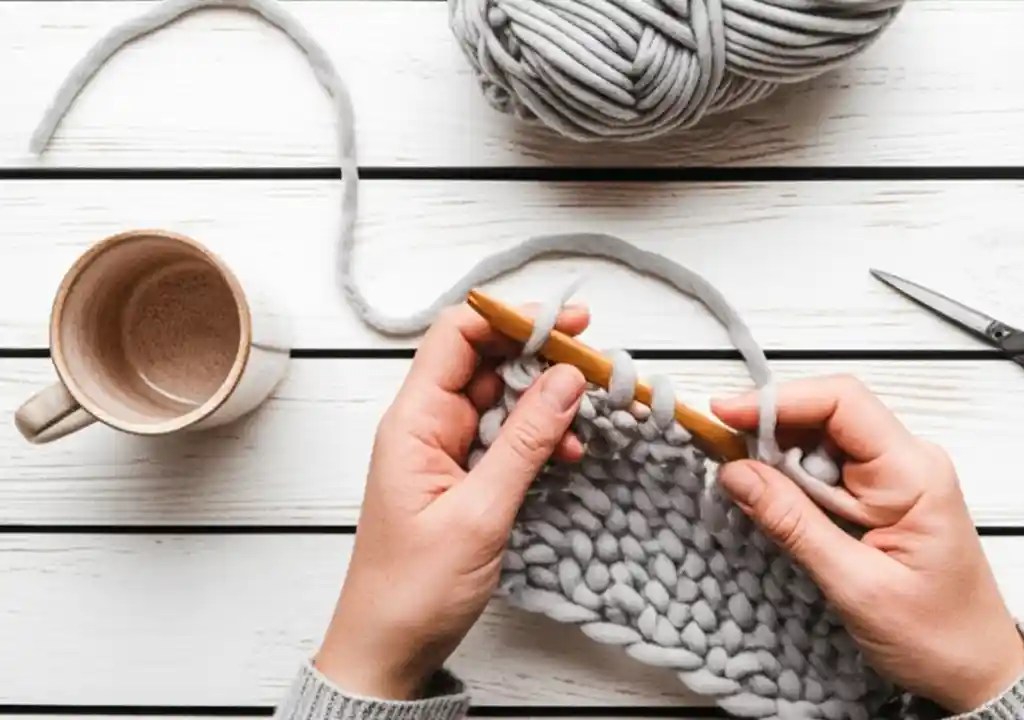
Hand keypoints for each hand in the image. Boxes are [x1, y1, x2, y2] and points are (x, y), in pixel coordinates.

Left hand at [313, 304, 589, 698]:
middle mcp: (427, 425)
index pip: (457, 336)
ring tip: (584, 418)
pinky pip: (506, 435)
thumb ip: (526, 441)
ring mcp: (446, 450)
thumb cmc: (414, 589)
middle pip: (484, 360)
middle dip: (538, 355)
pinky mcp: (463, 475)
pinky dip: (539, 436)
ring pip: (501, 397)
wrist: (389, 648)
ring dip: (545, 401)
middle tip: (591, 361)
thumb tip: (566, 379)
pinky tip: (566, 451)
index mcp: (413, 422)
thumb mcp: (480, 512)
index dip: (510, 319)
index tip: (565, 323)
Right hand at [710, 376, 1023, 712]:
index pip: (842, 402)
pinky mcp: (883, 495)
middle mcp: (909, 461)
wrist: (977, 670)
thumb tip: (737, 473)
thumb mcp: (855, 585)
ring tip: (744, 488)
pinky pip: (830, 468)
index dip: (779, 400)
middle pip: (827, 414)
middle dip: (771, 430)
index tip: (725, 415)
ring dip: (779, 458)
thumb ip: (794, 524)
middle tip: (722, 458)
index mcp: (914, 473)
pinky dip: (795, 480)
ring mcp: (897, 476)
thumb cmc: (936, 636)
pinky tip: (774, 503)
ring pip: (823, 440)